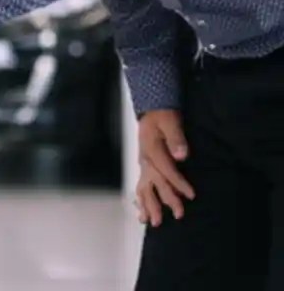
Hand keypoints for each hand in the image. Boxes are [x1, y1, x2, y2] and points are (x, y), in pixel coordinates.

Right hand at [134, 109, 194, 225]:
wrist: (152, 110)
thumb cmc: (162, 115)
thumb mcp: (170, 122)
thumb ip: (176, 139)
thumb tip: (181, 156)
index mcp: (151, 150)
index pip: (166, 171)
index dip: (179, 184)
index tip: (191, 195)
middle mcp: (145, 160)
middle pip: (154, 184)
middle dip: (165, 201)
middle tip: (178, 215)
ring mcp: (143, 165)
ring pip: (143, 188)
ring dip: (148, 205)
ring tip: (151, 222)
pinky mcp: (145, 167)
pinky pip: (141, 186)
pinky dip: (141, 200)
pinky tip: (142, 211)